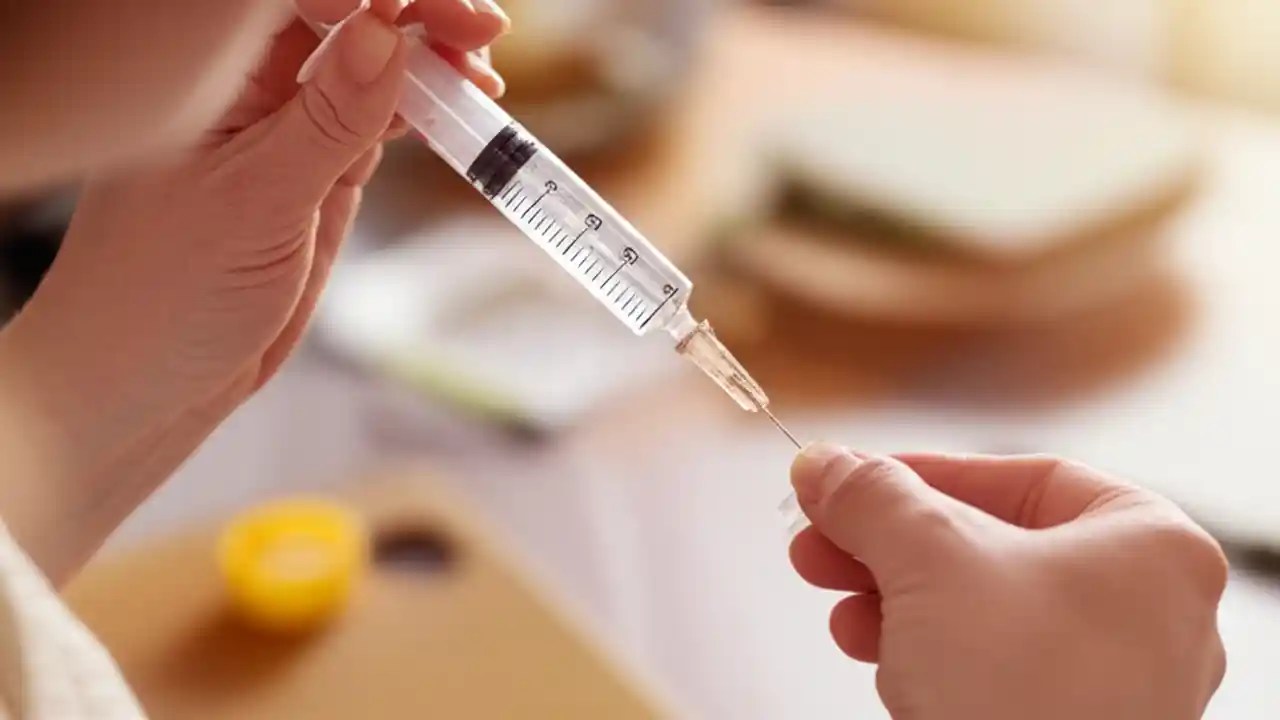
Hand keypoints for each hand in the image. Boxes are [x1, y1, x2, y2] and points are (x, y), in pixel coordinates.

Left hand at [0, 0, 506, 581]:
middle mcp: (250, 85)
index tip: (450, 14)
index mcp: (211, 70)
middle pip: (350, 17)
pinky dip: (422, 112)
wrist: (151, 379)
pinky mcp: (318, 170)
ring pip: (373, 64)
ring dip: (431, 63)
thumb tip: (386, 34)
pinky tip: (453, 111)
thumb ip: (327, 118)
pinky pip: (379, 119)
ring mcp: (289, 126)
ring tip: (481, 82)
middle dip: (420, 16)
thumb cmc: (168, 291)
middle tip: (483, 41)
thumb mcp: (257, 199)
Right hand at [789, 446, 1227, 719]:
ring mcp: (1114, 680)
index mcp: (1149, 546)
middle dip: (891, 543)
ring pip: (984, 611)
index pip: (1024, 476)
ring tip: (837, 603)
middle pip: (992, 545)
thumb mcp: (928, 559)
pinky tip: (874, 654)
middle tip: (823, 538)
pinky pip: (991, 669)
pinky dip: (928, 652)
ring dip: (895, 598)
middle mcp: (1148, 613)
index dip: (927, 471)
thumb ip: (873, 497)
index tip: (858, 479)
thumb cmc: (1023, 692)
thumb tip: (824, 464)